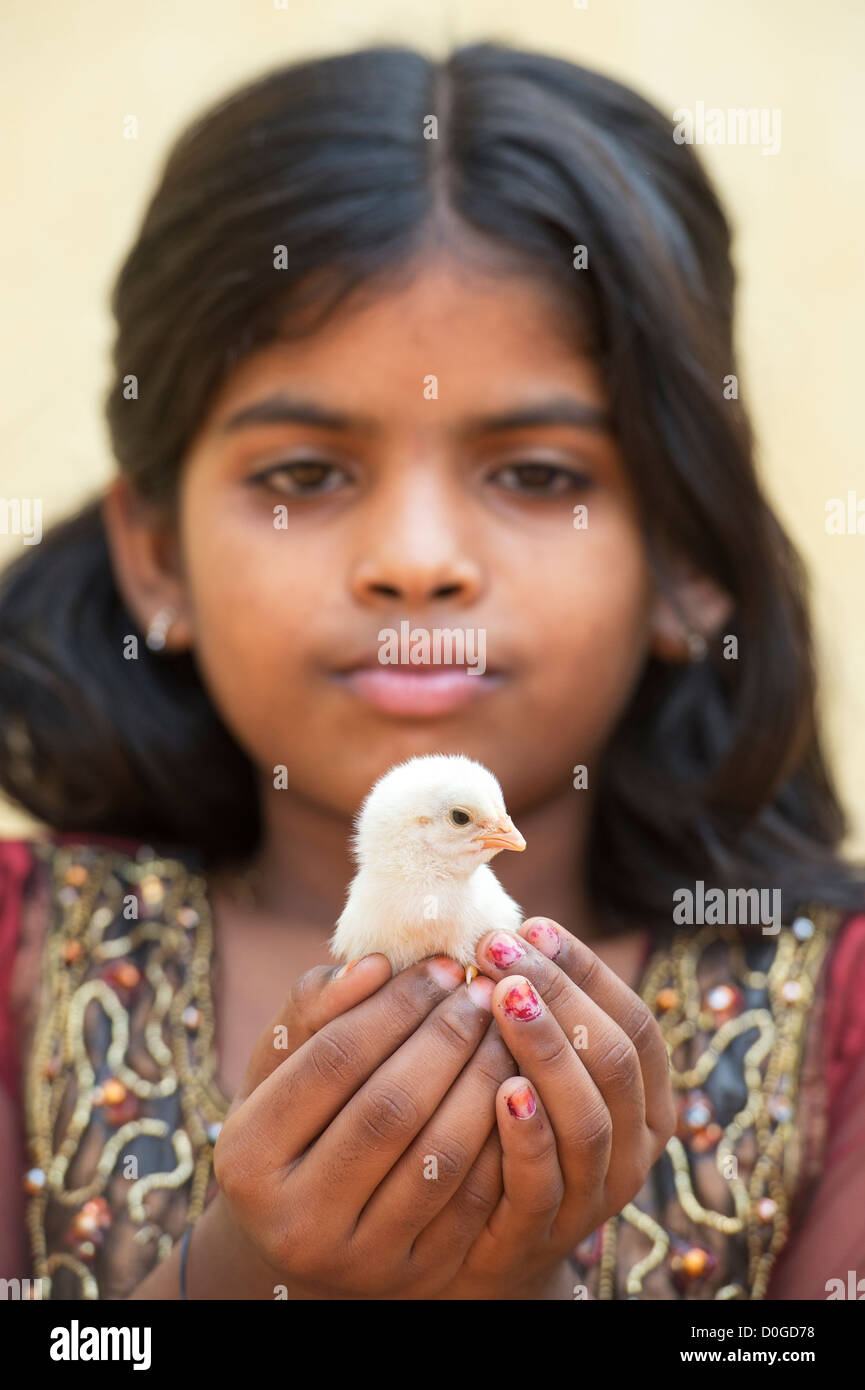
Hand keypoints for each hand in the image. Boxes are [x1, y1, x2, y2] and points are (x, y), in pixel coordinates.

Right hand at [203, 955, 518, 1298]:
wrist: (303, 1236)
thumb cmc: (294, 1124)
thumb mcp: (280, 1068)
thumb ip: (315, 1008)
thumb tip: (377, 963)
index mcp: (247, 1155)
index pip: (334, 1058)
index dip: (397, 1004)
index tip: (444, 964)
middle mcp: (295, 1219)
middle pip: (390, 1107)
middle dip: (447, 1036)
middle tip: (483, 991)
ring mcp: (358, 1260)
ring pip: (439, 1155)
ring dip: (484, 1080)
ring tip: (503, 1031)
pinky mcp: (416, 1279)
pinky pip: (475, 1201)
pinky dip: (502, 1137)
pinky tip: (515, 1088)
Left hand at [433, 916, 675, 1298]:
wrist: (480, 1242)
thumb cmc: (511, 1128)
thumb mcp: (544, 1070)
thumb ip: (544, 1015)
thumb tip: (510, 925)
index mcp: (648, 1099)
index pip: (634, 1020)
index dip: (587, 970)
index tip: (532, 925)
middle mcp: (635, 1145)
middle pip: (613, 1058)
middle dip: (557, 993)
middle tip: (498, 947)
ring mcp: (594, 1193)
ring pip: (587, 1115)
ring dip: (543, 1048)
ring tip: (500, 997)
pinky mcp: (542, 1230)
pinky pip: (544, 1179)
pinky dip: (527, 1131)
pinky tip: (500, 1085)